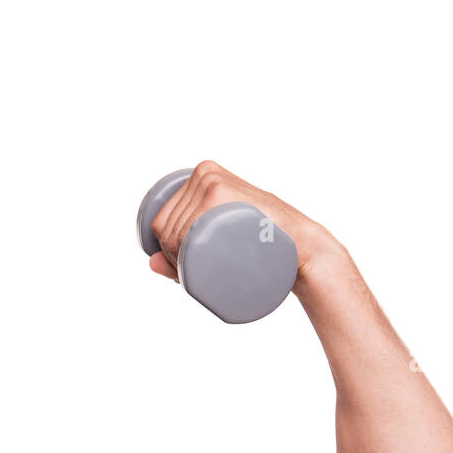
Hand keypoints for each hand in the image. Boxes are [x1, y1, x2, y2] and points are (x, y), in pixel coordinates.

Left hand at [148, 160, 342, 289]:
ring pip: (174, 230)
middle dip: (173, 260)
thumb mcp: (221, 246)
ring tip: (201, 273)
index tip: (187, 269)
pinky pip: (185, 226)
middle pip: (167, 227)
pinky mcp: (222, 191)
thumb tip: (150, 263)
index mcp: (201, 178)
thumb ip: (184, 254)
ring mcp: (213, 181)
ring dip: (177, 259)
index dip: (167, 251)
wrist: (302, 247)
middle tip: (199, 277)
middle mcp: (204, 175)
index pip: (163, 220)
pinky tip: (192, 258)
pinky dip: (182, 247)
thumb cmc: (262, 249)